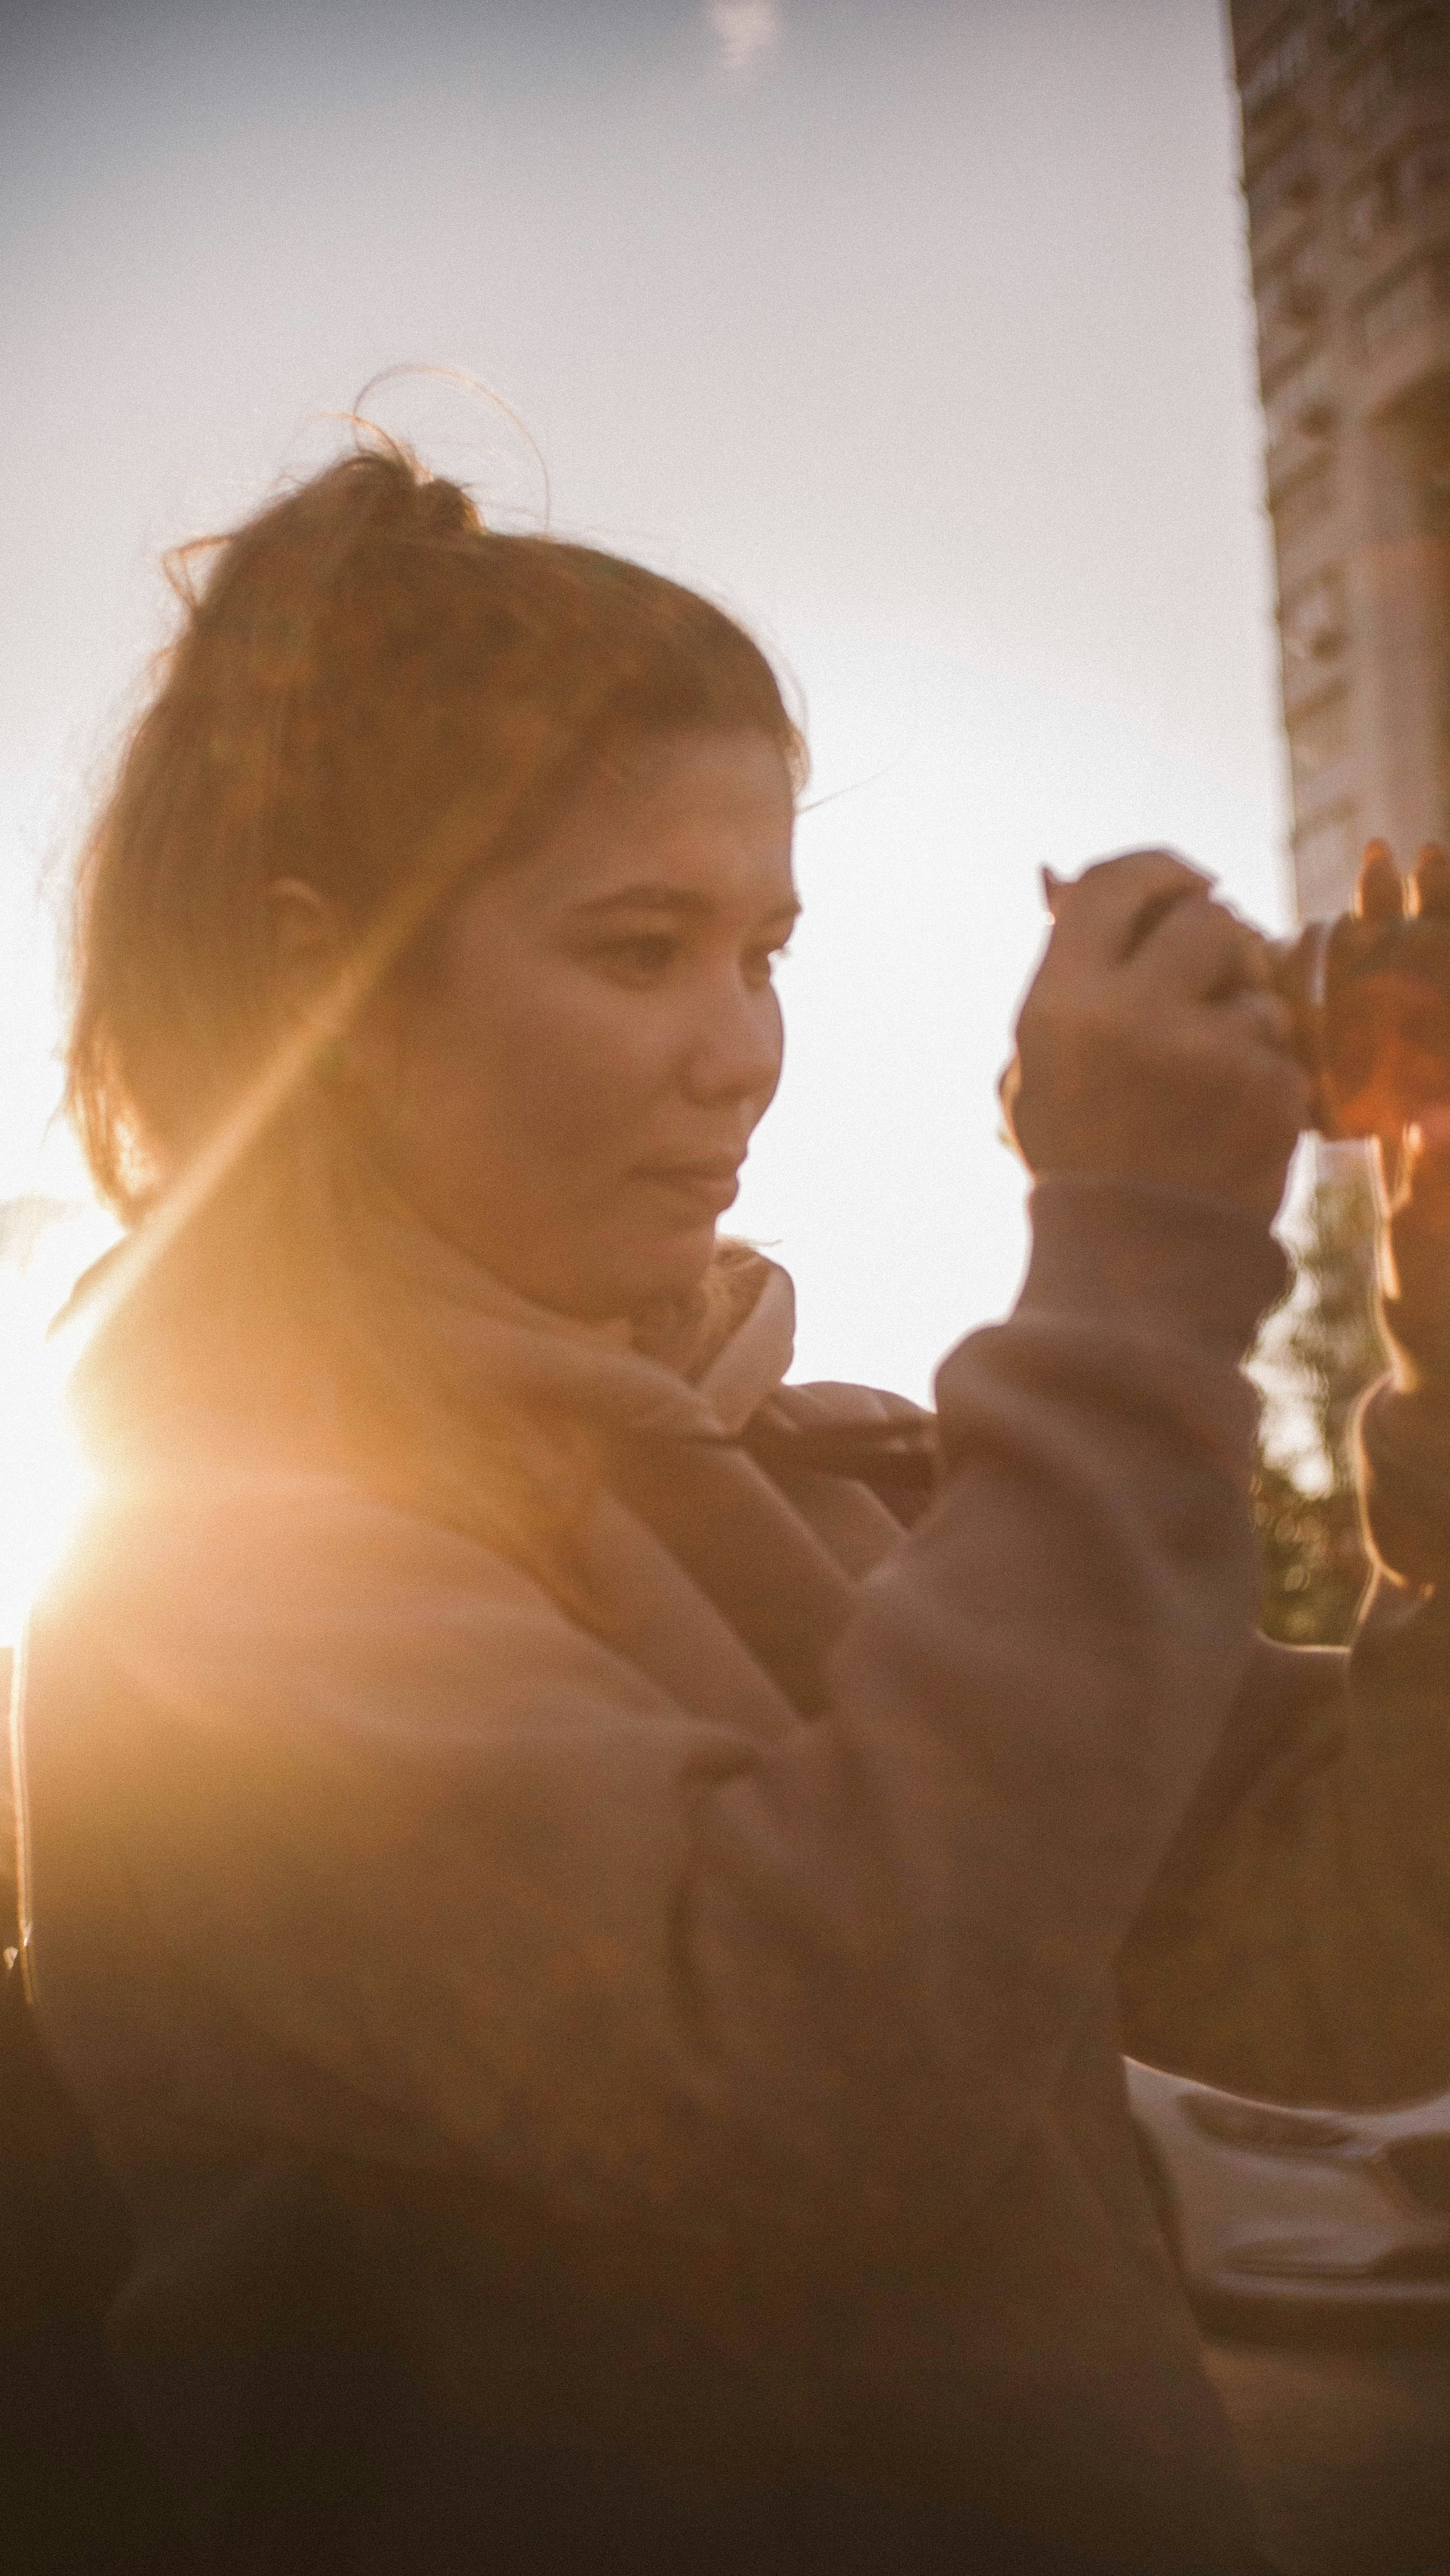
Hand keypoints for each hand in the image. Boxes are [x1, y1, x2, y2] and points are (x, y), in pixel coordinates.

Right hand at [1002, 849, 1307, 1222]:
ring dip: (1248, 1020)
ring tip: (1211, 1082)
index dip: (1161, 872)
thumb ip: (1057, 971)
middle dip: (1221, 949)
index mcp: (1059, 1004)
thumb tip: (1058, 876)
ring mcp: (1202, 1053)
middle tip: (1211, 990)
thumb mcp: (1036, 1065)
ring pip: (1258, 985)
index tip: (1190, 886)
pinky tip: (1233, 1125)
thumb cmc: (1078, 1158)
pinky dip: (1271, 1080)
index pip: (1117, 883)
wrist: (1128, 1269)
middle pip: (1207, 918)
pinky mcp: (1264, 1091)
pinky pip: (1287, 1046)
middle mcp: (1126, 1017)